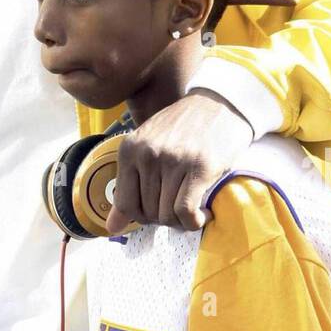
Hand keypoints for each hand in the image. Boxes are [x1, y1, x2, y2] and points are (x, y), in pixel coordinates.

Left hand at [106, 90, 253, 235]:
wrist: (219, 103)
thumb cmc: (183, 128)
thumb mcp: (149, 148)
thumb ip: (130, 186)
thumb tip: (111, 227)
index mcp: (130, 149)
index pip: (125, 204)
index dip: (142, 217)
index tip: (157, 212)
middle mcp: (147, 154)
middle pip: (148, 212)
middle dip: (164, 218)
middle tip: (179, 209)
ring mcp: (173, 160)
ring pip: (167, 215)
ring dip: (181, 222)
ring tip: (193, 210)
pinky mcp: (199, 167)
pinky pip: (186, 211)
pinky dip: (194, 222)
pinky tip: (203, 214)